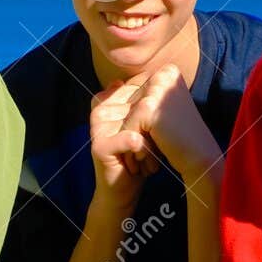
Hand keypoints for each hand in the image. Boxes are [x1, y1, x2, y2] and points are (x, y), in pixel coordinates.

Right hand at [90, 77, 157, 197]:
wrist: (123, 189)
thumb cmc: (137, 155)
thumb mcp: (144, 124)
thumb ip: (148, 100)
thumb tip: (163, 71)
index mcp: (108, 101)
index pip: (138, 89)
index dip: (155, 108)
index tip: (160, 129)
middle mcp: (100, 110)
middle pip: (139, 105)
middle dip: (154, 126)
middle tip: (157, 148)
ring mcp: (98, 127)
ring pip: (138, 122)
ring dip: (151, 142)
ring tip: (152, 157)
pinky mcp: (99, 145)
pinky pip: (132, 139)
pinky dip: (145, 152)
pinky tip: (146, 163)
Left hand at [120, 63, 221, 180]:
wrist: (200, 156)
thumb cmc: (180, 136)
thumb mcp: (161, 109)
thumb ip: (143, 95)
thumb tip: (113, 84)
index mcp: (168, 71)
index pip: (135, 94)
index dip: (136, 120)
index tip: (147, 138)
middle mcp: (163, 75)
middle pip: (129, 104)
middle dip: (132, 129)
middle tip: (140, 151)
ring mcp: (156, 90)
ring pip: (126, 116)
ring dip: (131, 138)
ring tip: (141, 156)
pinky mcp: (148, 107)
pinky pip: (127, 127)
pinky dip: (133, 144)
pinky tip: (145, 157)